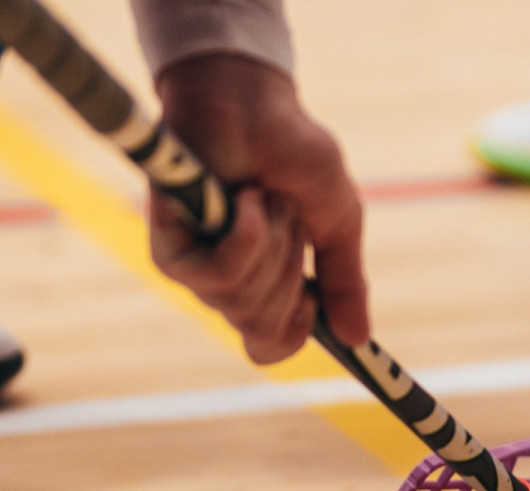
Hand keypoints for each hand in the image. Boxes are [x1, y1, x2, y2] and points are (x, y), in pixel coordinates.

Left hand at [147, 54, 368, 364]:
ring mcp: (196, 270)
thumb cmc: (291, 154)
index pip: (269, 346)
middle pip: (262, 328)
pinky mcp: (170, 249)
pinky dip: (245, 234)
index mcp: (262, 285)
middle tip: (288, 216)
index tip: (312, 299)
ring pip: (242, 300)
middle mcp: (224, 285)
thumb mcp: (338, 222)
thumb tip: (359, 339)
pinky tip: (243, 199)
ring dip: (271, 243)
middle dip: (290, 272)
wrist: (252, 104)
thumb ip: (344, 280)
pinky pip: (218, 272)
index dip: (295, 333)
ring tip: (263, 196)